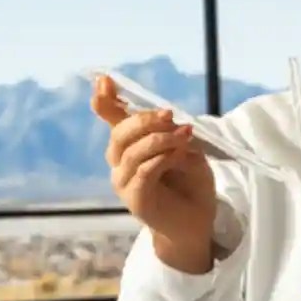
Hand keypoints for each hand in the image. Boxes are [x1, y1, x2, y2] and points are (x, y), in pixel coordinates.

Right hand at [91, 76, 216, 272]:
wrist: (197, 221)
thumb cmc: (191, 183)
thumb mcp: (188, 149)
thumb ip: (173, 134)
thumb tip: (168, 121)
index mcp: (130, 145)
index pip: (112, 119)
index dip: (105, 100)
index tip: (103, 80)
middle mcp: (120, 162)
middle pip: (120, 133)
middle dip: (144, 120)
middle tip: (170, 115)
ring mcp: (124, 182)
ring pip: (132, 152)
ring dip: (160, 140)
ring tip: (184, 137)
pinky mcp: (135, 199)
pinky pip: (143, 172)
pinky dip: (161, 159)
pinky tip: (178, 155)